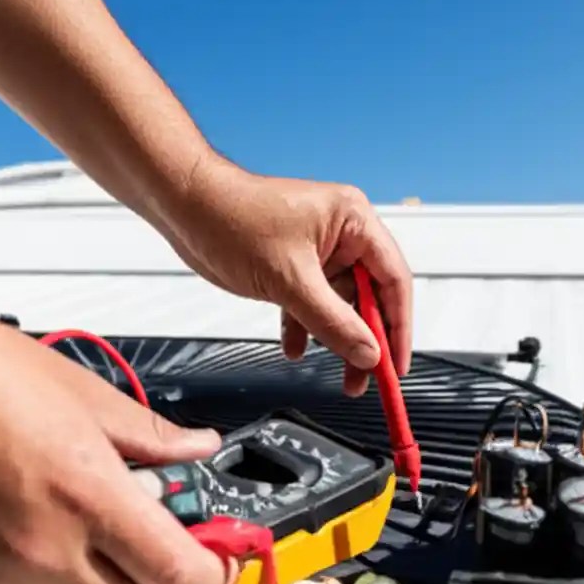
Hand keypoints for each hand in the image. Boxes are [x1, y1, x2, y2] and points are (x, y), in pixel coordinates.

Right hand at [0, 306, 227, 583]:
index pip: (180, 575)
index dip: (215, 573)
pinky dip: (52, 568)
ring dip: (110, 576)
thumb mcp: (80, 391)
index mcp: (84, 496)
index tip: (222, 555)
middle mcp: (41, 550)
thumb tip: (196, 449)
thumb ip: (150, 436)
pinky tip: (37, 513)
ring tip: (93, 510)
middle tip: (183, 555)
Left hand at [159, 158, 413, 396]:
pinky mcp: (293, 264)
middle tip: (368, 377)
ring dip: (337, 339)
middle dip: (368, 340)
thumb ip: (333, 321)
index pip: (394, 280)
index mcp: (353, 221)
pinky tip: (296, 347)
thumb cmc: (231, 217)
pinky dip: (306, 327)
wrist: (184, 206)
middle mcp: (341, 233)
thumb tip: (367, 351)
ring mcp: (317, 249)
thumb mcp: (290, 280)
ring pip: (341, 305)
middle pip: (371, 296)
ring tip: (341, 375)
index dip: (399, 327)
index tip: (396, 365)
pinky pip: (311, 303)